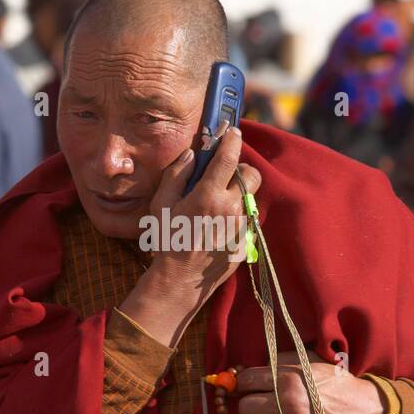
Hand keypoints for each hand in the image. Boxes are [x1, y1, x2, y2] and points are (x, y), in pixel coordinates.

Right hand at [146, 127, 260, 295]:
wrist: (180, 281)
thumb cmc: (167, 241)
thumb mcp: (161, 205)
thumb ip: (176, 175)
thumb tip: (191, 155)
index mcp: (208, 195)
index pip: (228, 157)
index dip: (232, 140)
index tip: (233, 132)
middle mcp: (230, 208)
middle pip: (252, 175)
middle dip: (242, 170)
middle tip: (227, 175)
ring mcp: (241, 226)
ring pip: (251, 198)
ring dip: (239, 195)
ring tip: (219, 205)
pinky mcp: (246, 241)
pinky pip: (248, 220)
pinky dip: (238, 217)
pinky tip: (220, 227)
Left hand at [235, 351, 383, 413]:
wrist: (363, 412)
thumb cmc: (335, 384)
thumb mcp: (310, 362)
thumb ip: (280, 362)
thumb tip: (252, 368)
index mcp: (288, 379)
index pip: (246, 381)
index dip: (243, 382)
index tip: (247, 383)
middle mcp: (286, 405)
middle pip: (244, 407)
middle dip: (250, 402)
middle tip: (261, 400)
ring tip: (278, 413)